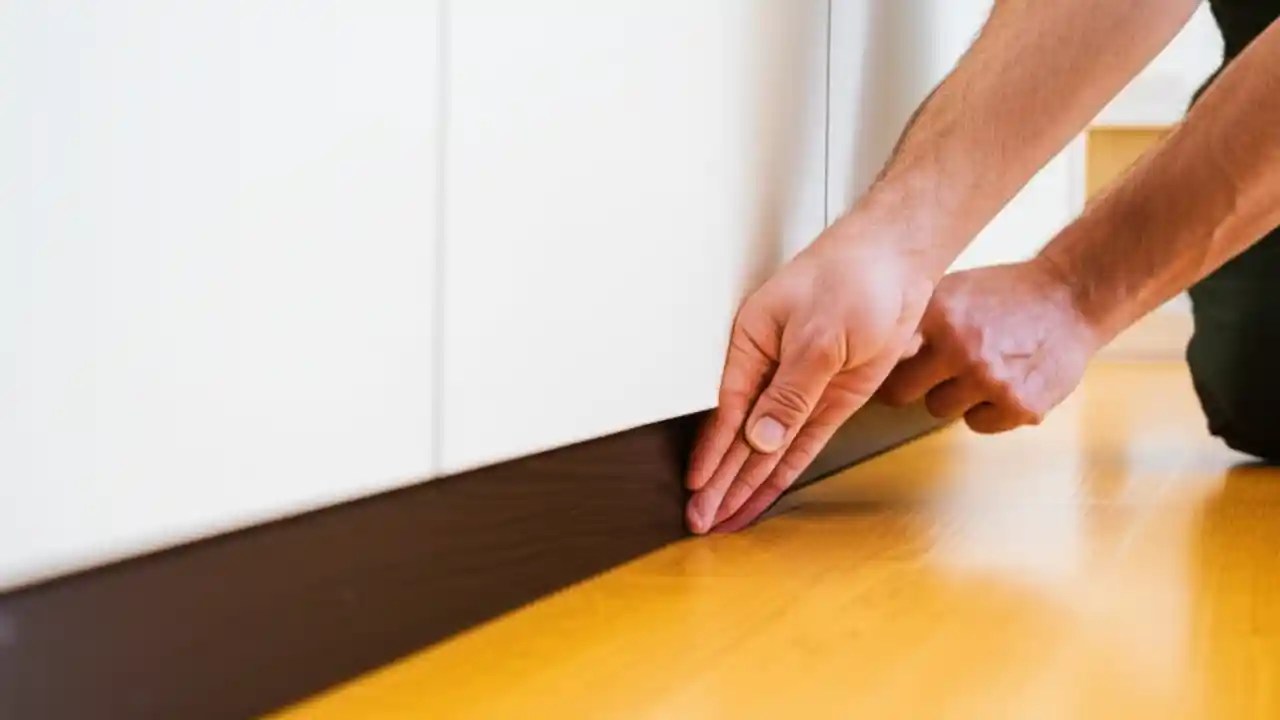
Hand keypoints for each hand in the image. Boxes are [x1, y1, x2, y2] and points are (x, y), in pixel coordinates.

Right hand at [685, 223, 933, 534]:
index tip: (697, 488)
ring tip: (724, 519)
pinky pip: (804, 442)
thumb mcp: (819, 335)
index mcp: (752, 344)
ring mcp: (802, 386)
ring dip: (746, 483)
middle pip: (741, 438)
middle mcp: (772, 369)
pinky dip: (784, 470)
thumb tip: (762, 437)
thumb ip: (790, 391)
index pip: (726, 413)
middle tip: (701, 520)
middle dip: (720, 481)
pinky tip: (763, 492)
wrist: (899, 259)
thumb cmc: (854, 274)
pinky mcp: (832, 398)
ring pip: (769, 447)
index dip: (712, 455)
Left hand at [878, 259, 1101, 431]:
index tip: (881, 368)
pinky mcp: (1020, 406)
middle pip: (902, 393)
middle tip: (932, 372)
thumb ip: (915, 321)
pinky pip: (977, 424)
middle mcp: (961, 349)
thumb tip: (872, 351)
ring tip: (978, 368)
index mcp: (939, 315)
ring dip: (952, 396)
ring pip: (939, 410)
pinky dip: (986, 410)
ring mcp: (991, 380)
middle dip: (912, 385)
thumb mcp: (952, 292)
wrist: (1069, 298)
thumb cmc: (1005, 295)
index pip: (887, 358)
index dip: (884, 364)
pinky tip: (1002, 382)